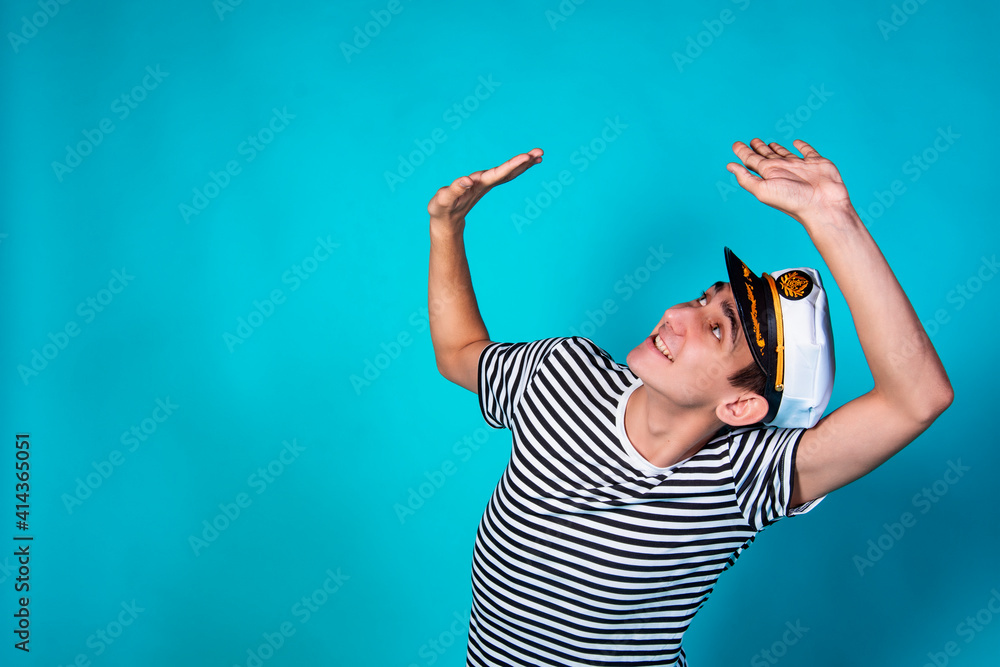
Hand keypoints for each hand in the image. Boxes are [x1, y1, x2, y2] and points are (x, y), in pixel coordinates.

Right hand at [427, 148, 542, 230]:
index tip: (526, 157)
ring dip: (524, 164)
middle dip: (524, 162)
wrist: (447, 222)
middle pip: (509, 173)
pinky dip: (516, 166)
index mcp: (478, 186)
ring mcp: (487, 185)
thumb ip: (455, 189)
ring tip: (539, 155)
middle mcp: (486, 184)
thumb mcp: (444, 200)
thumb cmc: (443, 210)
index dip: (512, 165)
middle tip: (540, 152)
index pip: (498, 174)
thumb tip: (467, 180)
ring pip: (509, 173)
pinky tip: (526, 161)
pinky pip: (504, 173)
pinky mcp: (484, 184)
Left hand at [727, 139, 851, 222]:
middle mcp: (782, 170)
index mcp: (769, 175)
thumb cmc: (793, 201)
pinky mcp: (816, 162)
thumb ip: (746, 178)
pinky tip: (797, 142)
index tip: (736, 144)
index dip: (743, 152)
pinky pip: (808, 151)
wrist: (823, 206)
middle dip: (759, 148)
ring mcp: (799, 166)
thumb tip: (730, 166)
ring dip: (776, 148)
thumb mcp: (762, 190)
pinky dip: (802, 146)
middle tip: (753, 140)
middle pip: (767, 156)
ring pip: (785, 153)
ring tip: (769, 143)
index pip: (752, 161)